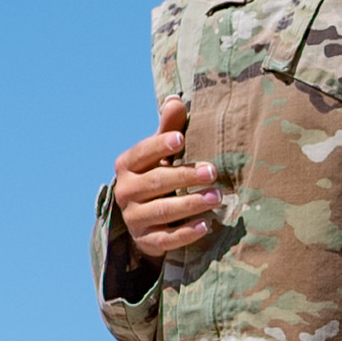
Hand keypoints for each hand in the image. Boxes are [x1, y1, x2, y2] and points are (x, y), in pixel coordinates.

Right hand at [111, 98, 223, 262]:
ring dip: (190, 203)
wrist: (146, 221)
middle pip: (156, 182)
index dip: (159, 146)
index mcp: (126, 166)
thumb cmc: (158, 176)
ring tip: (217, 197)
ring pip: (162, 211)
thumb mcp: (161, 155)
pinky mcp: (146, 241)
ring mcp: (134, 218)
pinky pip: (166, 239)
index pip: (141, 153)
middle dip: (185, 176)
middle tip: (213, 172)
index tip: (180, 140)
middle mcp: (125, 192)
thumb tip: (175, 99)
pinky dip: (186, 233)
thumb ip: (169, 129)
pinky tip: (206, 225)